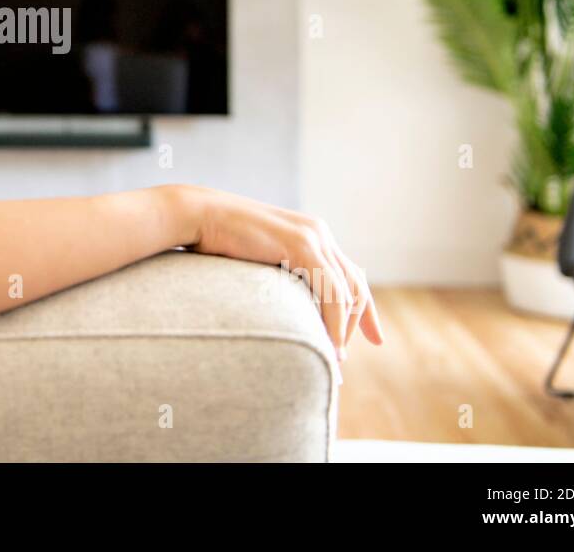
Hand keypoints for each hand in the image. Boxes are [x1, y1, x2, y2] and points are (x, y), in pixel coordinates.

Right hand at [170, 185, 383, 363]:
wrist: (199, 215)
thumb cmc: (218, 239)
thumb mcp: (259, 258)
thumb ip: (280, 272)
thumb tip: (287, 304)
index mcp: (311, 234)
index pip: (349, 274)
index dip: (364, 308)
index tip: (373, 336)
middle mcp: (319, 233)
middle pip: (355, 284)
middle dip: (362, 321)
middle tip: (353, 353)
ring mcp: (313, 236)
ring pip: (344, 291)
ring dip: (343, 329)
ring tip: (335, 358)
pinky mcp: (301, 244)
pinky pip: (329, 290)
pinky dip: (333, 320)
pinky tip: (330, 343)